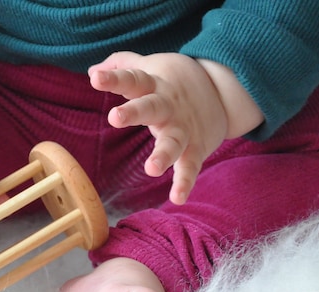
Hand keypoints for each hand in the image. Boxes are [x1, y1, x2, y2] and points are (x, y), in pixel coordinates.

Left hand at [89, 52, 228, 204]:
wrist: (225, 89)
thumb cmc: (175, 80)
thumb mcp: (152, 67)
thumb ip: (122, 66)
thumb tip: (92, 70)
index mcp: (153, 85)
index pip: (132, 79)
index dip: (114, 78)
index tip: (95, 78)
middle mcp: (168, 106)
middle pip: (150, 107)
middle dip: (134, 112)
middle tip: (115, 117)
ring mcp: (183, 128)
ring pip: (173, 141)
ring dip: (163, 155)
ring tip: (151, 170)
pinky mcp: (196, 148)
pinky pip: (190, 166)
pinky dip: (185, 182)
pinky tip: (177, 198)